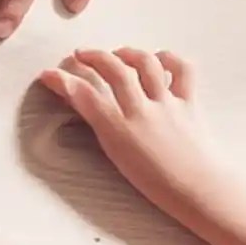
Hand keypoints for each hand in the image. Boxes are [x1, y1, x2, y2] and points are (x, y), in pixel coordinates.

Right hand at [39, 49, 245, 244]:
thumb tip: (82, 103)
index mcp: (119, 130)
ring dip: (126, 53)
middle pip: (113, 71)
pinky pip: (183, 71)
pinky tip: (158, 58)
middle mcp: (142, 112)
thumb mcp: (115, 153)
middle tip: (79, 55)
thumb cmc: (154, 180)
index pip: (84, 95)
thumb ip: (99, 124)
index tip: (48, 74)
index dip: (61, 80)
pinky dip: (170, 58)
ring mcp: (167, 105)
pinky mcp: (189, 103)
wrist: (197, 191)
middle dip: (92, 57)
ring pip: (146, 64)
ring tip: (116, 53)